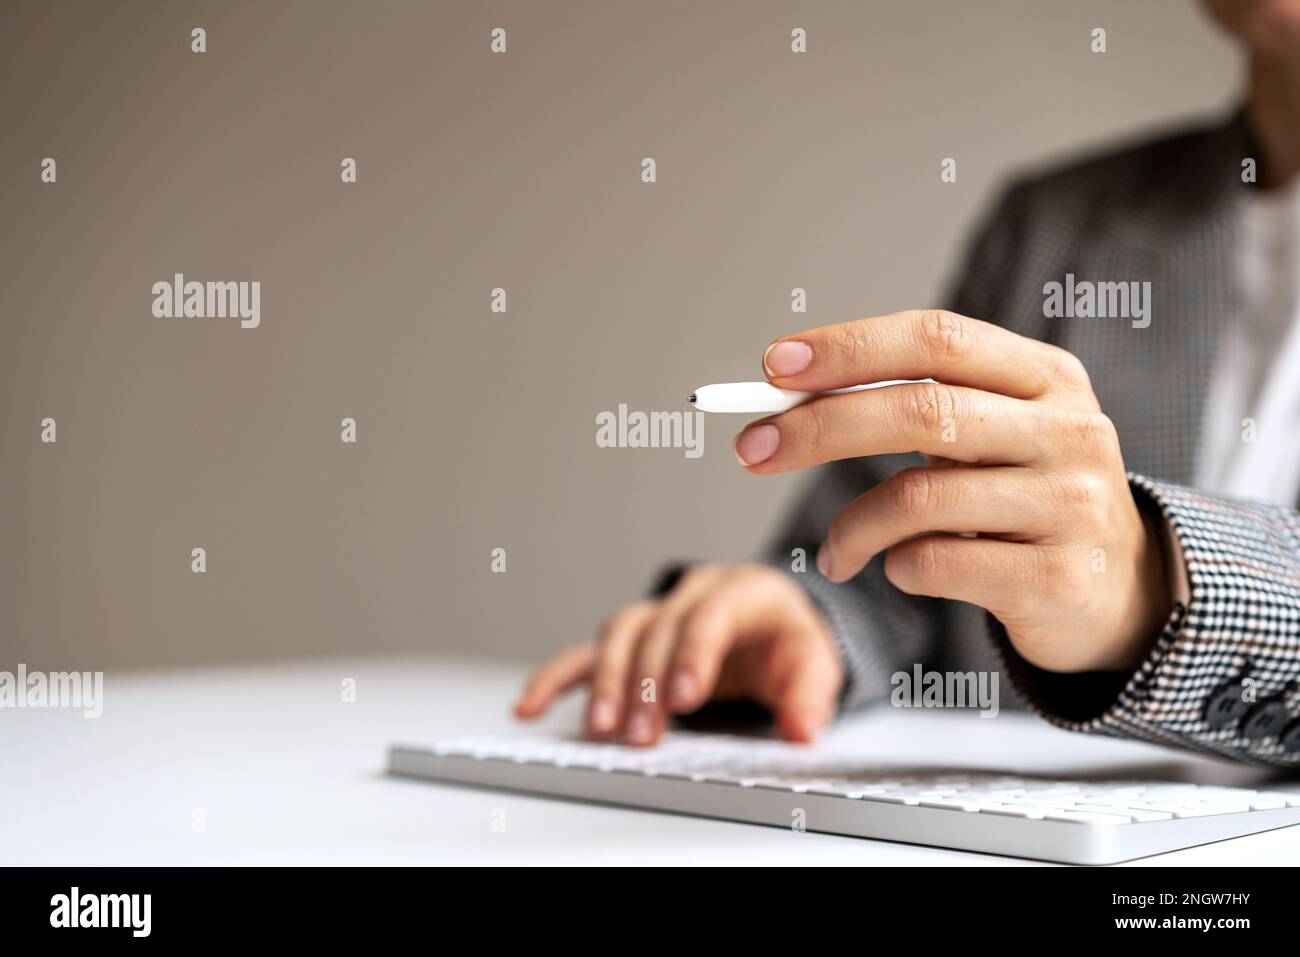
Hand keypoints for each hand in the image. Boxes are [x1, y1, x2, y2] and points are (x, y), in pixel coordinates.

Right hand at [514, 565, 841, 745]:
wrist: (771, 628)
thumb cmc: (787, 642)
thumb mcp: (815, 663)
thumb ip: (810, 695)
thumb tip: (802, 729)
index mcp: (740, 591)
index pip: (710, 615)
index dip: (693, 653)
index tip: (684, 697)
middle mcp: (691, 595)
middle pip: (657, 629)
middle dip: (646, 684)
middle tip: (641, 735)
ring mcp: (657, 615)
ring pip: (619, 635)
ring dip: (606, 683)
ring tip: (602, 730)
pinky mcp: (632, 643)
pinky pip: (587, 654)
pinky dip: (557, 678)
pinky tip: (531, 706)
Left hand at [736, 309, 1169, 672]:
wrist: (1123, 590)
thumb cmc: (1026, 498)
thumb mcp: (992, 436)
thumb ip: (913, 406)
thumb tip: (788, 396)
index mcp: (1047, 378)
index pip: (938, 339)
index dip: (851, 348)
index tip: (774, 366)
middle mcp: (1070, 431)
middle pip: (921, 410)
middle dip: (820, 427)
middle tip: (751, 447)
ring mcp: (1072, 505)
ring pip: (919, 498)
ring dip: (851, 527)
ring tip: (834, 553)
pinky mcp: (1058, 578)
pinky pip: (936, 565)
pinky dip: (895, 567)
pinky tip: (900, 570)